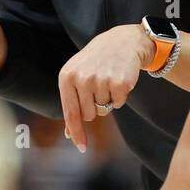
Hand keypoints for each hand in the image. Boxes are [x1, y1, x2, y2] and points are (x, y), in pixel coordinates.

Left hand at [58, 24, 153, 151]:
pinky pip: (118, 104)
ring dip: (108, 99)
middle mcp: (82, 78)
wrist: (122, 41)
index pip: (70, 113)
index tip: (81, 147)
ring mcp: (101, 80)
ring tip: (108, 79)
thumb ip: (72, 103)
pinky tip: (119, 79)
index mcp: (67, 76)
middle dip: (95, 106)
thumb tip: (69, 134)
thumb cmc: (96, 62)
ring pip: (104, 109)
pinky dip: (120, 96)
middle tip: (99, 86)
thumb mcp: (77, 75)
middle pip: (89, 115)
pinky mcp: (119, 83)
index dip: (76, 132)